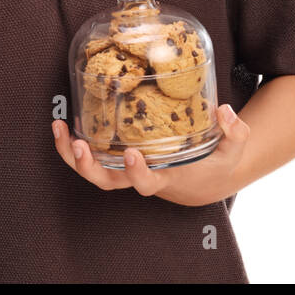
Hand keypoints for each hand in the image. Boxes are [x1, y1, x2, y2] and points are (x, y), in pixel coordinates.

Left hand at [51, 104, 250, 205]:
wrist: (203, 181)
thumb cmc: (215, 164)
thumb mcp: (233, 150)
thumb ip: (235, 131)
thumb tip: (225, 110)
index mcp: (165, 178)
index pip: (146, 183)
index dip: (137, 173)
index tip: (132, 154)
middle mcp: (140, 177)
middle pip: (107, 182)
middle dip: (89, 167)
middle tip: (78, 145)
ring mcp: (125, 169)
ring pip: (92, 171)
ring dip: (71, 155)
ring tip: (59, 130)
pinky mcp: (118, 158)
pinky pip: (92, 155)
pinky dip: (73, 144)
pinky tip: (64, 124)